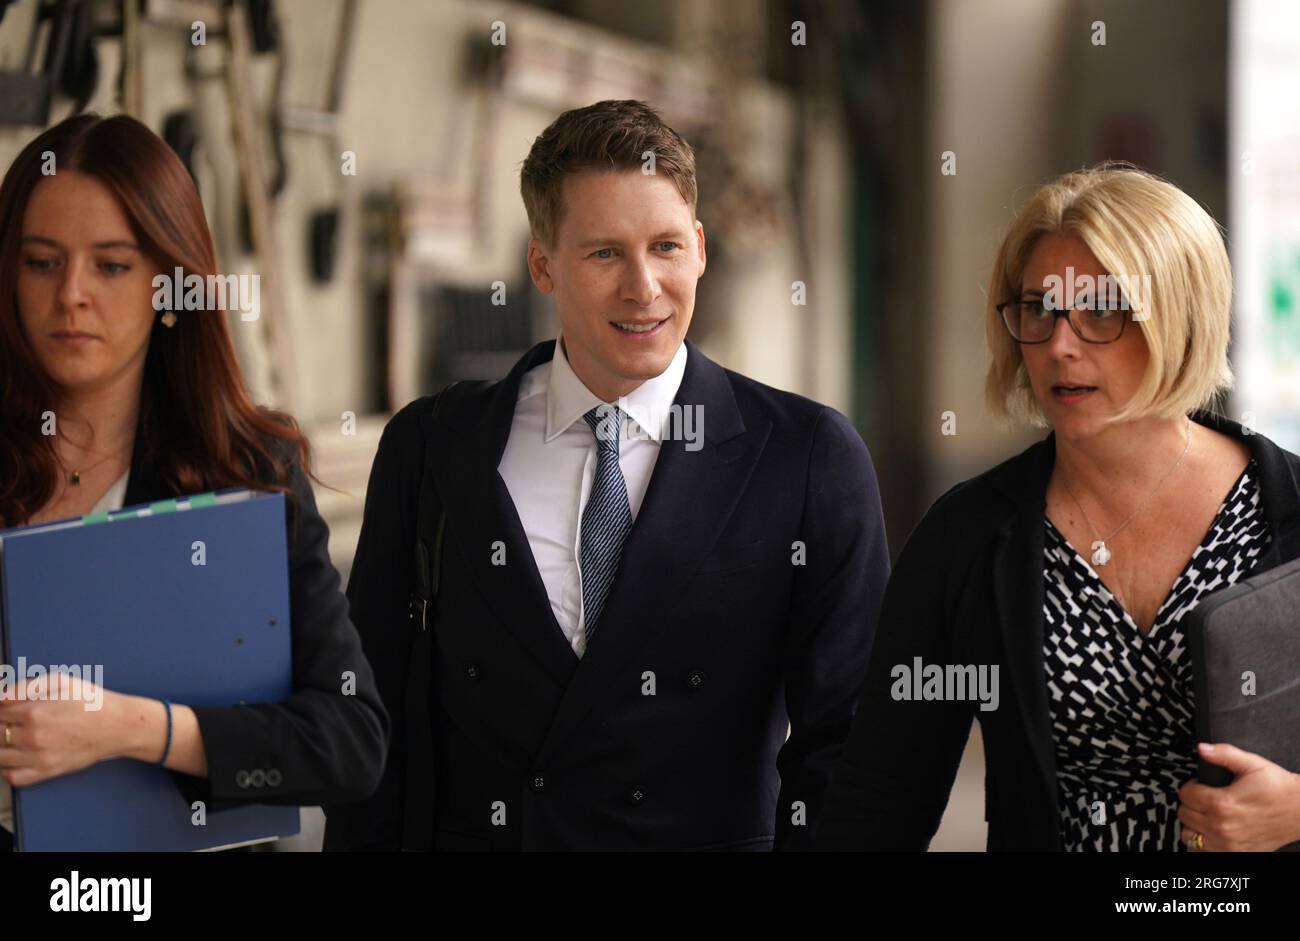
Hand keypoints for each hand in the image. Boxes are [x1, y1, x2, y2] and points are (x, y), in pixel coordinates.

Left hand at [0, 672, 126, 787]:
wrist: (118, 726)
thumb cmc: (92, 702)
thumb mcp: (61, 681)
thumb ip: (25, 687)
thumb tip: (1, 697)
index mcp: (34, 712)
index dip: (0, 709)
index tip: (6, 709)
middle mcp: (33, 737)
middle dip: (0, 726)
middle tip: (12, 721)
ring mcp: (39, 757)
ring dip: (1, 745)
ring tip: (12, 736)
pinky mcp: (46, 771)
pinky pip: (12, 777)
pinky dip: (7, 768)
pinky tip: (15, 756)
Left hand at [1178, 743, 1299, 851]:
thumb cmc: (1279, 788)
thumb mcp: (1252, 763)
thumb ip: (1223, 754)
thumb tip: (1202, 748)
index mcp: (1223, 803)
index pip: (1185, 794)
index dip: (1191, 785)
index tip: (1201, 785)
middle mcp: (1223, 826)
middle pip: (1184, 814)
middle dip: (1191, 803)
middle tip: (1204, 798)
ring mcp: (1228, 844)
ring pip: (1189, 834)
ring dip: (1194, 824)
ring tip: (1207, 815)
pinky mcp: (1236, 854)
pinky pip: (1203, 852)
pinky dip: (1202, 842)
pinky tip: (1211, 831)